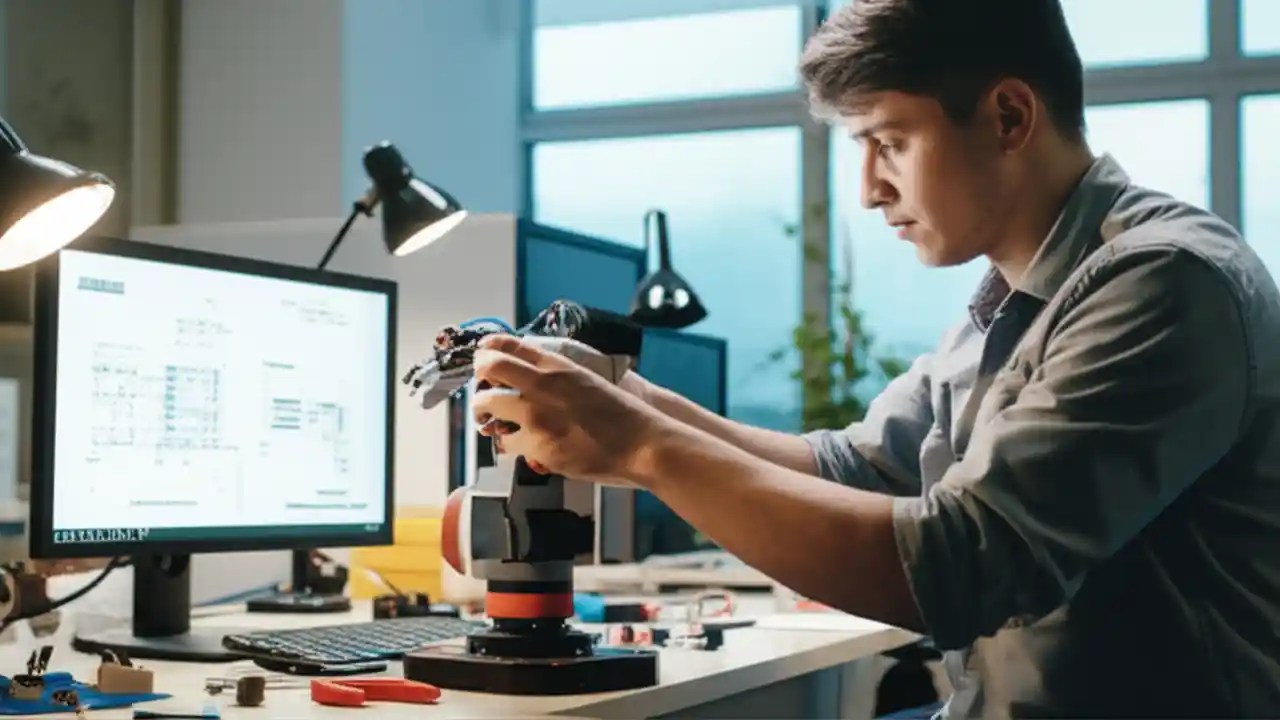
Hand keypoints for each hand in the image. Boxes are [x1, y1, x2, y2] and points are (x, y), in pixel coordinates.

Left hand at [471, 335, 664, 480]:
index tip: (482, 352)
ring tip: (489, 420)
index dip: (489, 347)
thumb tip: (531, 374)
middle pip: (490, 369)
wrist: (642, 444)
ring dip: (486, 414)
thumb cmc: (623, 414)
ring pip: (488, 408)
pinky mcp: (538, 448)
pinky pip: (508, 443)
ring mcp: (537, 418)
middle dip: (479, 378)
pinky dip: (511, 443)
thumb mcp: (589, 380)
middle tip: (481, 389)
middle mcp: (543, 386)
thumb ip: (558, 375)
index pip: (510, 345)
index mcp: (559, 366)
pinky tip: (520, 444)